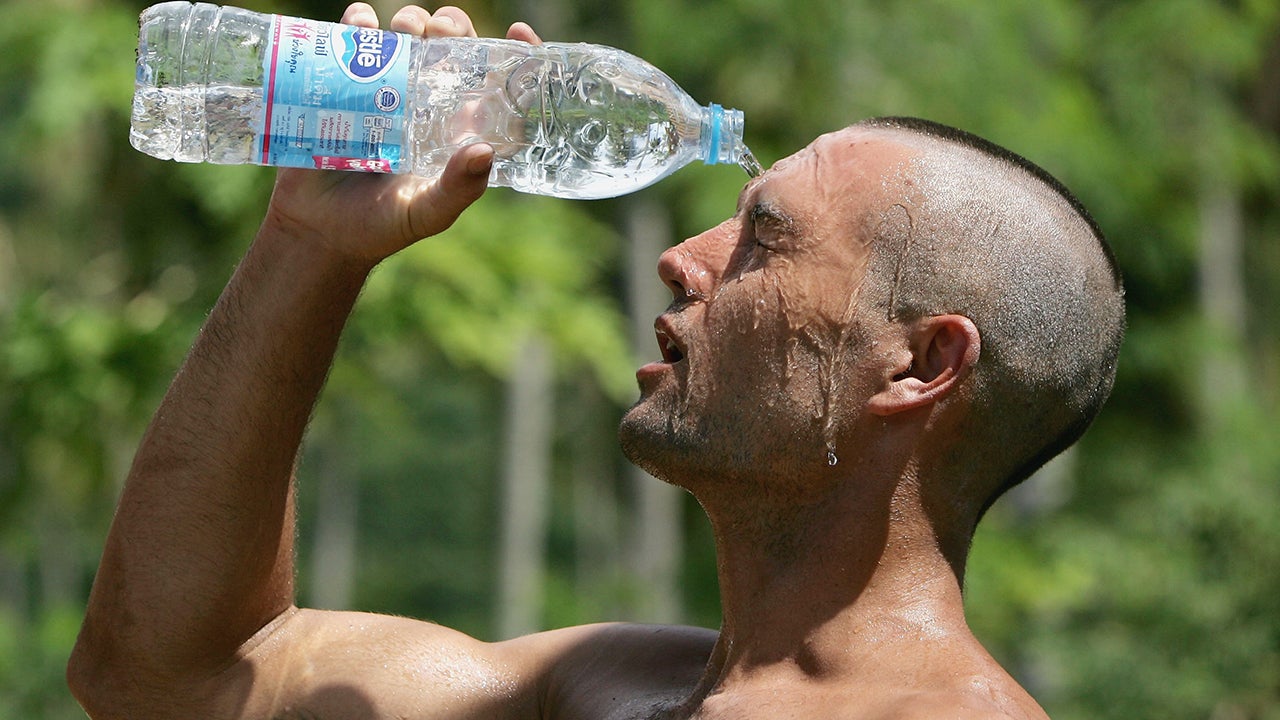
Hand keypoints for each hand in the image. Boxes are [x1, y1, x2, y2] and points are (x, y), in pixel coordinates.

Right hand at [259, 4, 542, 270]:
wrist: (318, 231)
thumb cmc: (382, 226)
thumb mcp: (426, 212)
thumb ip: (458, 189)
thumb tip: (484, 151)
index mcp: (455, 129)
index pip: (494, 85)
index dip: (513, 55)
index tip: (517, 30)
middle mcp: (425, 104)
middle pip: (449, 48)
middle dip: (451, 27)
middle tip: (441, 31)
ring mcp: (384, 90)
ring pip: (405, 36)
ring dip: (409, 21)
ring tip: (405, 31)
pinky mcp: (342, 84)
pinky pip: (352, 40)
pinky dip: (358, 22)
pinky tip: (361, 24)